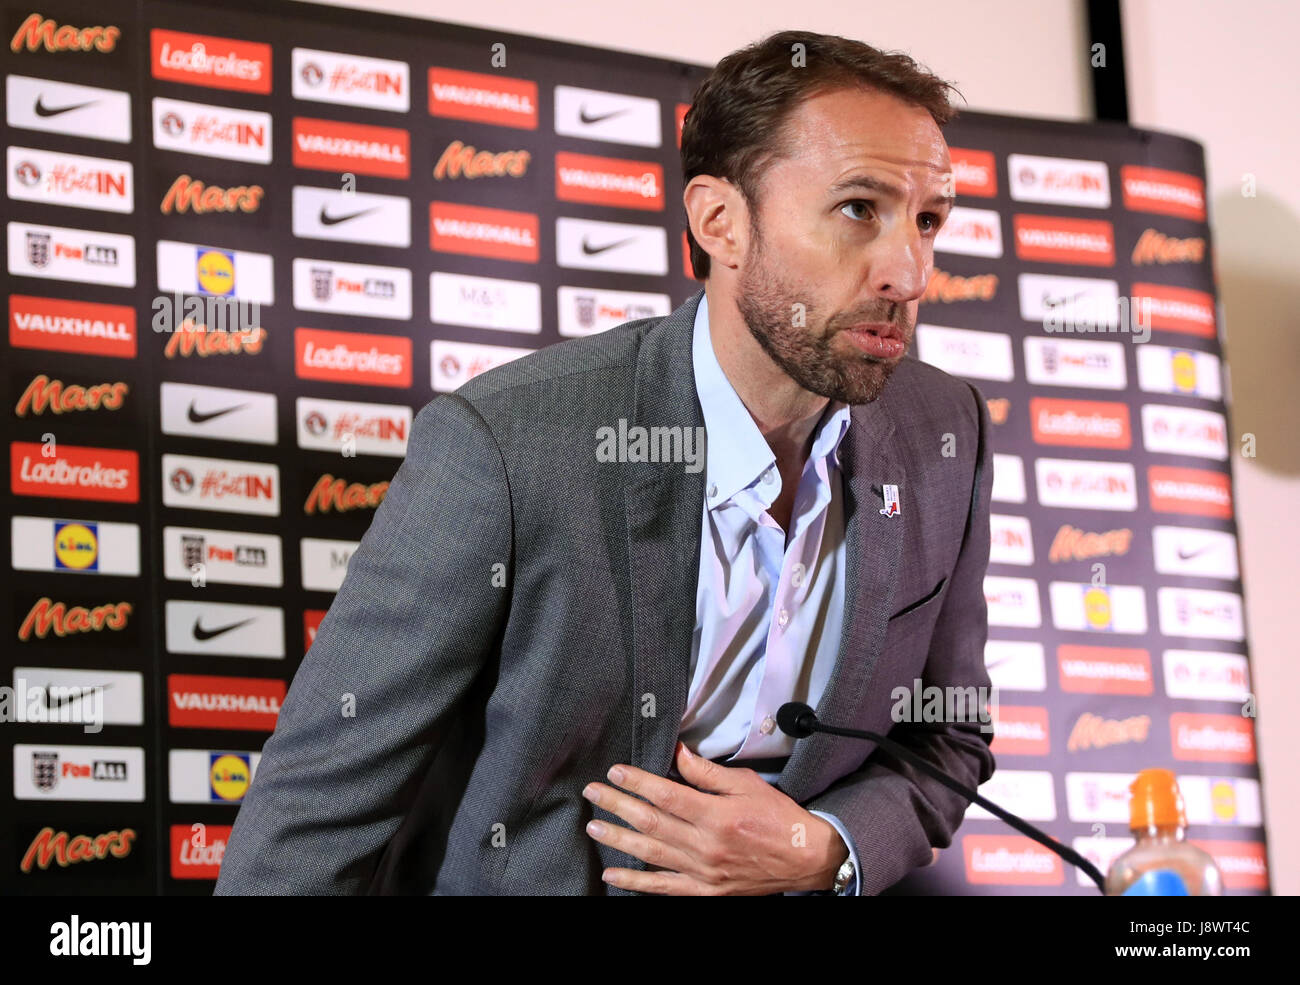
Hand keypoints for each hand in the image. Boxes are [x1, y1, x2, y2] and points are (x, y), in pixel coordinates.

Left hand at [582, 741, 848, 894]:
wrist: (805, 858)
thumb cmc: (778, 817)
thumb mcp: (747, 784)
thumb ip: (708, 773)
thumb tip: (678, 753)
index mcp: (716, 815)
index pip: (666, 795)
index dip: (636, 782)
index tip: (615, 772)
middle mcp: (705, 845)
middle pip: (650, 822)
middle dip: (617, 805)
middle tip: (593, 793)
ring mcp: (703, 871)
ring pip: (650, 853)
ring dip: (618, 839)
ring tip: (594, 826)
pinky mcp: (705, 890)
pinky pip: (663, 887)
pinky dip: (635, 882)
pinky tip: (613, 873)